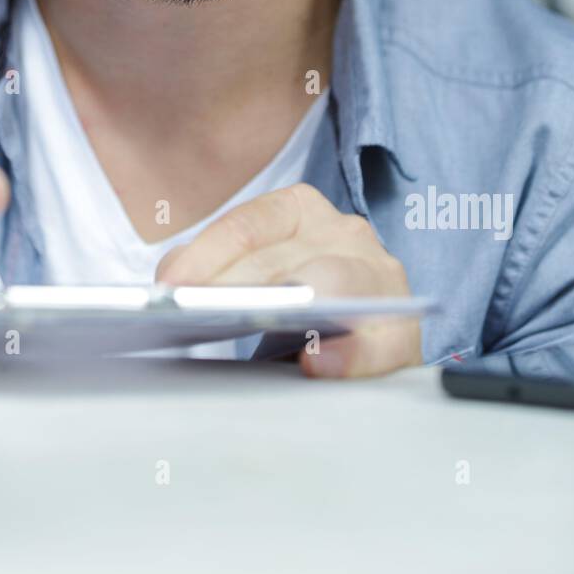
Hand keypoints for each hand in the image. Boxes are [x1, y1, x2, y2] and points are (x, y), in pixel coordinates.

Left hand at [155, 182, 422, 377]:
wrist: (359, 342)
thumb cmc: (293, 308)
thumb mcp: (254, 279)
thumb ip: (218, 272)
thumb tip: (173, 280)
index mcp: (300, 211)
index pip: (249, 224)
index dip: (205, 254)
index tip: (169, 287)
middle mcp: (344, 232)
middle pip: (282, 256)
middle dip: (234, 286)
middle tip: (196, 313)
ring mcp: (379, 275)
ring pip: (334, 281)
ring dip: (294, 304)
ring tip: (257, 322)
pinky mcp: (403, 327)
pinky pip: (379, 338)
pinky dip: (349, 352)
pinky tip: (319, 363)